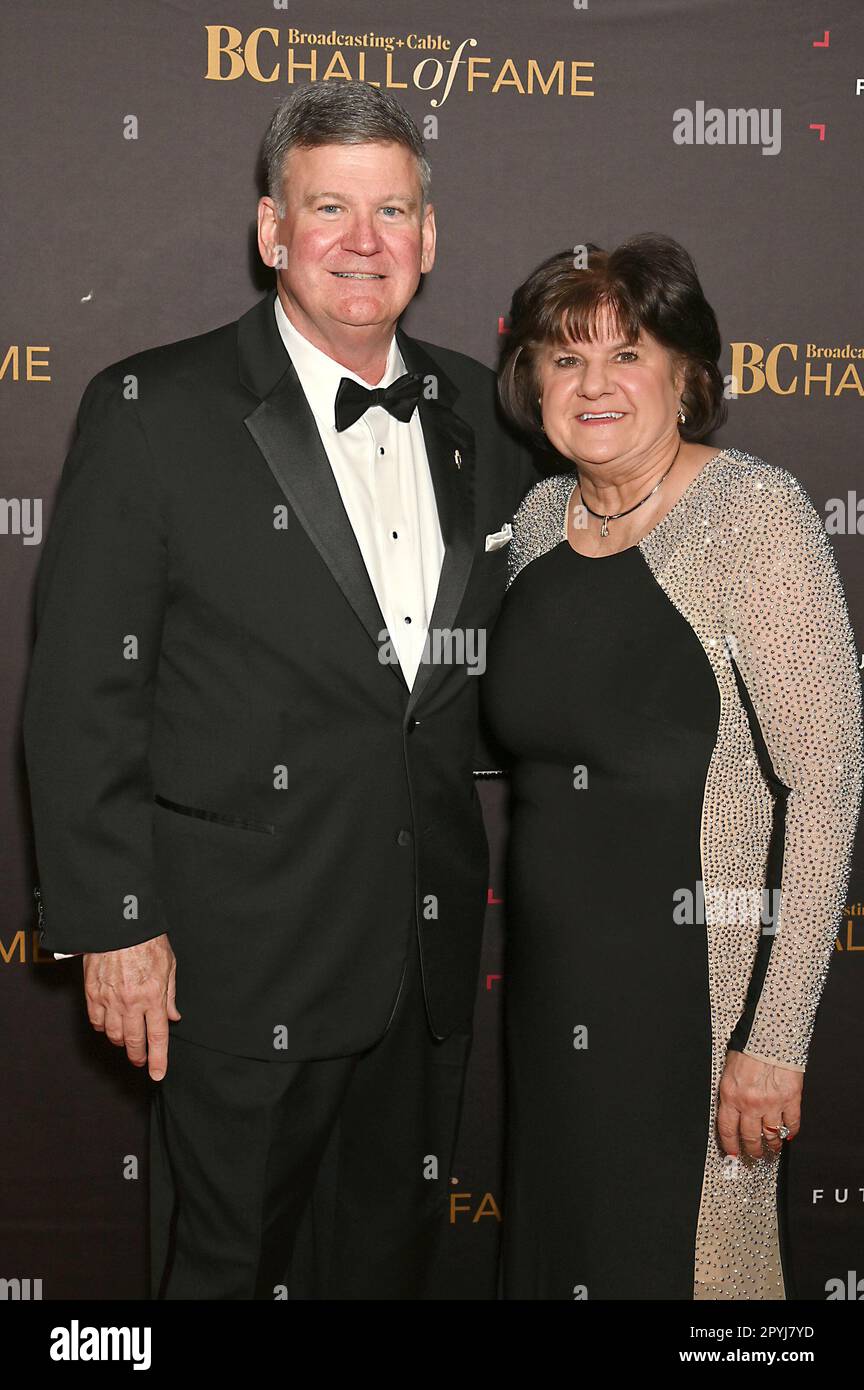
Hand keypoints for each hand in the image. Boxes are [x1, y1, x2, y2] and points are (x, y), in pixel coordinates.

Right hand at [82, 934, 179, 1080]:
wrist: (117, 924)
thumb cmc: (147, 940)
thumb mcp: (169, 965)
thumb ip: (170, 994)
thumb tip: (173, 1017)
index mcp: (153, 996)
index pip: (157, 1037)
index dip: (158, 1059)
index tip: (157, 1074)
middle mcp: (131, 1002)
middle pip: (133, 1041)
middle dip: (138, 1056)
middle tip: (141, 1061)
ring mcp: (109, 999)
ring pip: (113, 1035)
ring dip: (121, 1043)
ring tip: (127, 1043)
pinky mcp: (92, 993)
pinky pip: (96, 1021)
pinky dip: (103, 1028)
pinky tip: (109, 1026)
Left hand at [717, 1049, 801, 1159]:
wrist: (769, 1034)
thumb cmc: (749, 1046)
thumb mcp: (729, 1069)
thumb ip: (730, 1090)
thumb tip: (731, 1106)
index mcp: (730, 1095)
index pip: (727, 1129)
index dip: (730, 1145)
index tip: (733, 1153)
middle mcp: (750, 1103)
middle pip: (750, 1137)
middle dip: (752, 1150)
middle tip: (755, 1155)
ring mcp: (772, 1103)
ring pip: (771, 1134)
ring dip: (772, 1144)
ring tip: (772, 1148)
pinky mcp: (790, 1099)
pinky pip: (792, 1123)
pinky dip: (791, 1132)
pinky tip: (788, 1134)